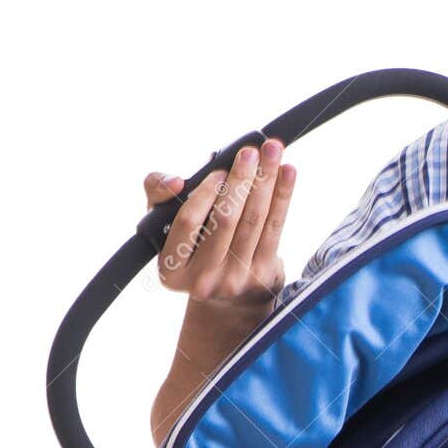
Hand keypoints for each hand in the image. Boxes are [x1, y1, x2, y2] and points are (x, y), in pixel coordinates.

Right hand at [144, 139, 295, 310]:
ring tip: (273, 150)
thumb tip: (175, 180)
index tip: (218, 170)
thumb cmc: (194, 246)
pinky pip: (275, 226)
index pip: (187, 221)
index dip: (205, 192)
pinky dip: (283, 195)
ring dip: (266, 180)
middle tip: (251, 152)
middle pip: (225, 219)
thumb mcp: (164, 226)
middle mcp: (202, 279)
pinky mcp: (264, 275)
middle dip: (241, 180)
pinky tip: (288, 170)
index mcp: (171, 269)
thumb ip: (159, 194)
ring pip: (254, 220)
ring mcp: (236, 279)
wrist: (227, 297)